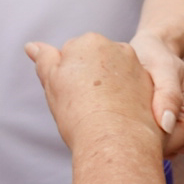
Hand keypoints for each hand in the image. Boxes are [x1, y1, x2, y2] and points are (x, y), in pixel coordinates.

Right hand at [26, 34, 159, 151]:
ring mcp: (136, 65)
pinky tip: (120, 116)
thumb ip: (44, 60)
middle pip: (96, 61)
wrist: (114, 142)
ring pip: (116, 75)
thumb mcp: (53, 83)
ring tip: (103, 113)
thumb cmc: (79, 112)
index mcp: (89, 41)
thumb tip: (32, 46)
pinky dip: (127, 99)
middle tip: (85, 105)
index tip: (71, 96)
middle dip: (90, 78)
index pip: (72, 54)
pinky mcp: (152, 85)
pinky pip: (134, 89)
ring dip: (110, 88)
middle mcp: (116, 47)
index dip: (68, 78)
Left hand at [128, 32, 183, 156]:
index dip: (145, 133)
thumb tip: (166, 125)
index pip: (169, 143)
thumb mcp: (163, 67)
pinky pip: (152, 148)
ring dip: (139, 134)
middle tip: (123, 111)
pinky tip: (132, 116)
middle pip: (162, 150)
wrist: (153, 52)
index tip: (126, 115)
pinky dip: (139, 134)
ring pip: (156, 151)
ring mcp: (181, 136)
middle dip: (141, 135)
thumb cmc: (157, 56)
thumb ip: (168, 94)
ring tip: (129, 110)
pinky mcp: (168, 136)